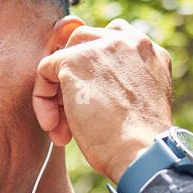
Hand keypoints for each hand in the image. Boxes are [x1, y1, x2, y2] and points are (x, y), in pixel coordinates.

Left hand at [31, 17, 174, 182]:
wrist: (141, 152)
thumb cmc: (140, 143)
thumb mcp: (138, 103)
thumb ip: (121, 83)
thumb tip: (89, 85)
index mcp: (150, 52)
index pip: (112, 40)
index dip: (94, 67)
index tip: (90, 98)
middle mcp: (130, 41)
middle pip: (84, 43)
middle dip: (73, 78)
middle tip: (73, 116)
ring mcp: (102, 47)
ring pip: (64, 57)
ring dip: (57, 92)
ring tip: (63, 128)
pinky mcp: (75, 60)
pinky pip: (45, 70)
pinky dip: (42, 99)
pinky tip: (52, 127)